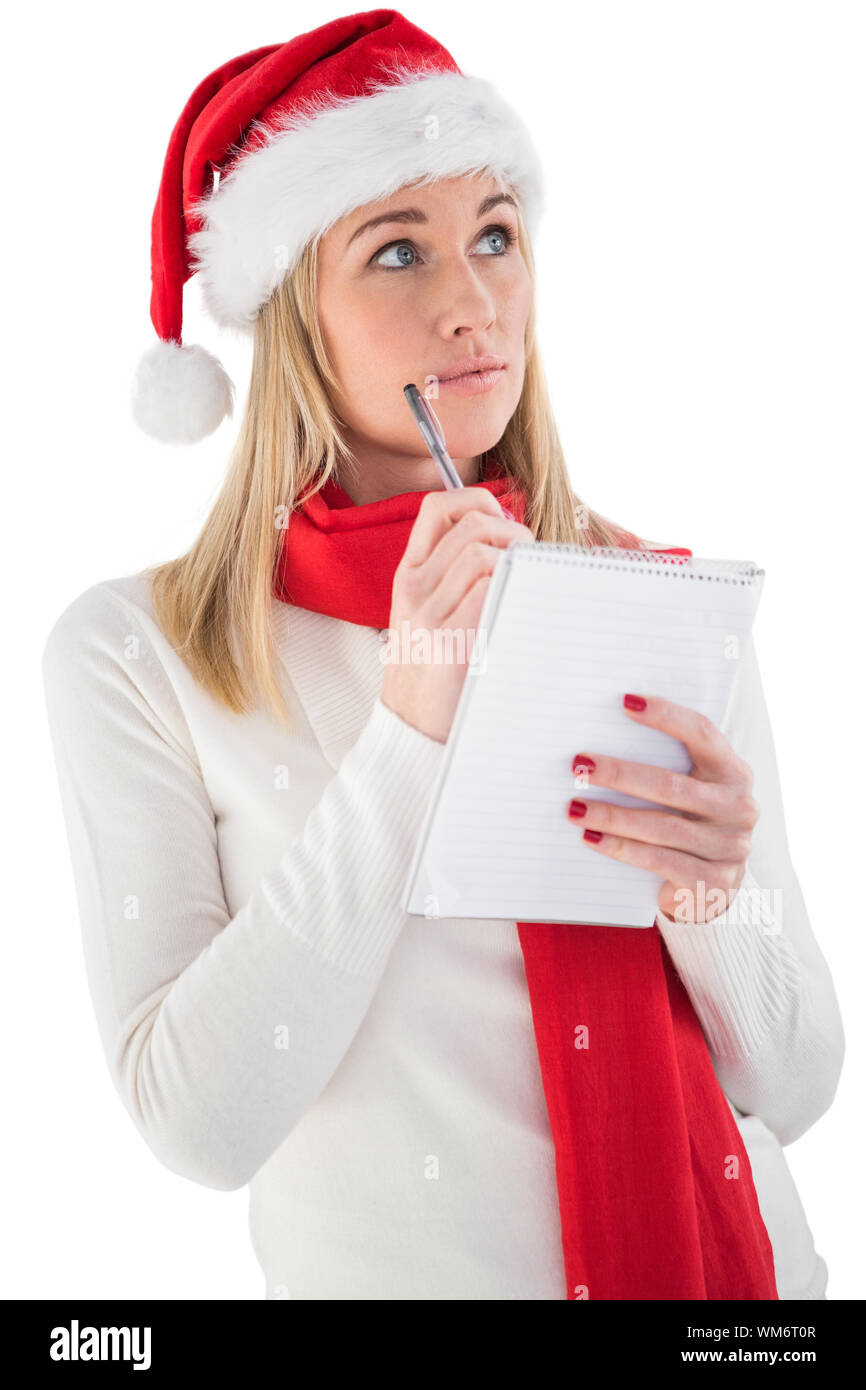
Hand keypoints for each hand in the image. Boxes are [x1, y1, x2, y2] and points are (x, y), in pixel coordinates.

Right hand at [380, 487, 533, 743]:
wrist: (409, 734)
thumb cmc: (434, 678)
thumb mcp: (428, 619)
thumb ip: (457, 580)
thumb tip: (514, 544)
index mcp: (408, 576)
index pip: (438, 507)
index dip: (479, 501)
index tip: (504, 524)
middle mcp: (414, 588)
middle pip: (473, 524)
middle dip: (514, 533)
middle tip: (529, 564)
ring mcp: (428, 615)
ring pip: (484, 554)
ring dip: (518, 563)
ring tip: (527, 589)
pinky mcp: (449, 644)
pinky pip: (489, 590)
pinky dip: (514, 591)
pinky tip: (520, 612)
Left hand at [568, 693, 759, 924]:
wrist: (711, 888)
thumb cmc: (689, 825)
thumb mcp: (689, 793)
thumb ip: (666, 767)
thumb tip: (602, 747)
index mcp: (733, 773)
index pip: (702, 734)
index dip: (666, 716)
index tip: (626, 702)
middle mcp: (738, 807)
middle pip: (671, 784)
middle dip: (620, 773)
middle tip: (580, 765)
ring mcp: (729, 847)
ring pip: (662, 827)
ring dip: (612, 816)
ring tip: (575, 808)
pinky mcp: (713, 882)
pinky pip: (659, 860)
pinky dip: (621, 848)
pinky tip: (591, 838)